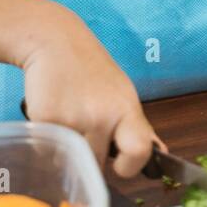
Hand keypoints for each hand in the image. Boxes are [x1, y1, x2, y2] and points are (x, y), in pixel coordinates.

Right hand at [19, 6, 165, 176]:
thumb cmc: (91, 70)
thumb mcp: (122, 94)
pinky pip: (49, 148)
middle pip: (98, 164)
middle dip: (91, 157)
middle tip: (85, 131)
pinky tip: (53, 114)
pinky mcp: (46, 120)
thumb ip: (136, 127)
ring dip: (69, 150)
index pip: (139, 151)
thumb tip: (160, 153)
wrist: (54, 41)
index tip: (120, 164)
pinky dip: (50, 139)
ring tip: (69, 119)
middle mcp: (102, 115)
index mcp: (126, 109)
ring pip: (73, 159)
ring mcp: (73, 119)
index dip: (130, 165)